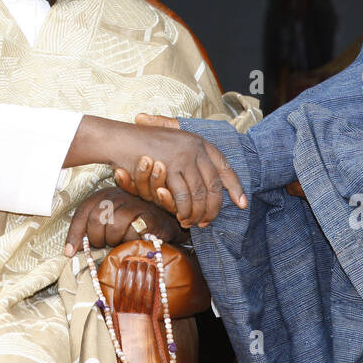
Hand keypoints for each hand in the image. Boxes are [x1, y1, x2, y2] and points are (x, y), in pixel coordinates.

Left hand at [64, 187, 183, 255]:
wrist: (166, 227)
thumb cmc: (134, 228)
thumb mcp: (110, 226)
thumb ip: (93, 231)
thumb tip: (71, 250)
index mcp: (105, 195)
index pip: (83, 211)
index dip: (75, 233)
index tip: (70, 252)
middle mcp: (118, 195)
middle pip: (96, 217)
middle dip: (95, 238)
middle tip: (102, 246)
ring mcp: (135, 203)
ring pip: (113, 224)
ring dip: (113, 240)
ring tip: (118, 243)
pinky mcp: (148, 215)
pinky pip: (131, 230)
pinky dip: (127, 241)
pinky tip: (130, 243)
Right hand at [116, 113, 243, 228]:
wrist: (121, 138)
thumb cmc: (143, 143)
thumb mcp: (173, 145)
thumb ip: (190, 159)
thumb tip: (206, 181)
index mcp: (199, 142)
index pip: (225, 167)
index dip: (235, 187)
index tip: (242, 203)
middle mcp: (196, 148)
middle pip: (214, 185)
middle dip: (214, 208)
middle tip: (208, 222)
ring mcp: (184, 156)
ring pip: (200, 194)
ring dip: (198, 213)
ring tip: (194, 223)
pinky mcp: (171, 167)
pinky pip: (183, 196)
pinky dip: (184, 211)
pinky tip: (182, 218)